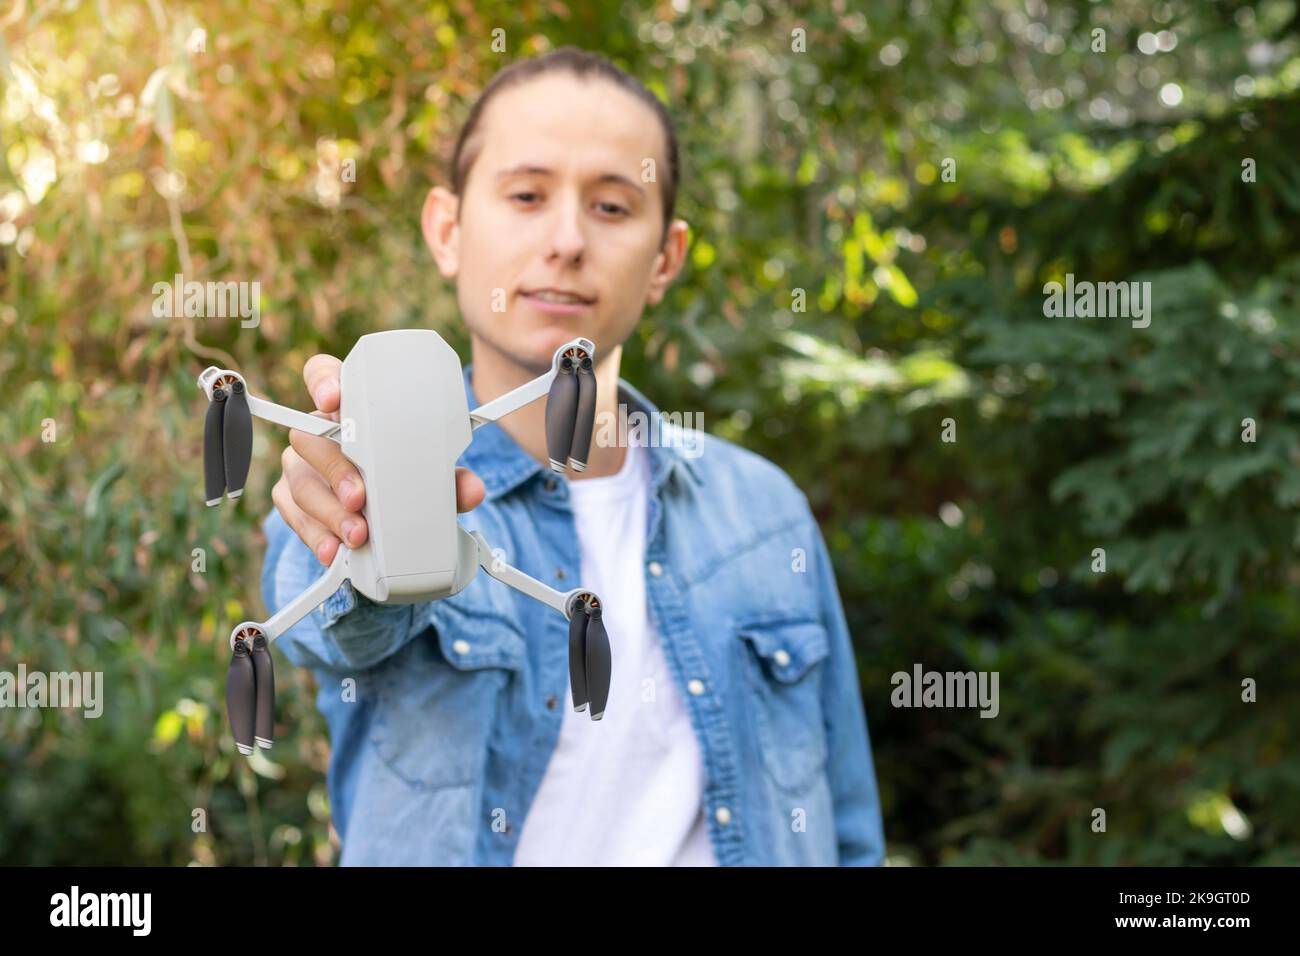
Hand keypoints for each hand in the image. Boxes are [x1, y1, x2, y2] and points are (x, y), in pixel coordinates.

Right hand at [271, 353, 486, 564]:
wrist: (381, 508)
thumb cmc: (402, 473)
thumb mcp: (429, 471)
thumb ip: (450, 478)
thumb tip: (472, 491)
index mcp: (348, 408)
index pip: (323, 375)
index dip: (323, 381)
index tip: (333, 400)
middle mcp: (318, 433)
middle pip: (310, 439)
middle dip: (336, 470)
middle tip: (359, 497)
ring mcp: (302, 467)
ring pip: (300, 483)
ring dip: (330, 512)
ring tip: (357, 534)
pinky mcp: (292, 502)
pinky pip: (296, 518)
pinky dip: (317, 538)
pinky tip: (335, 551)